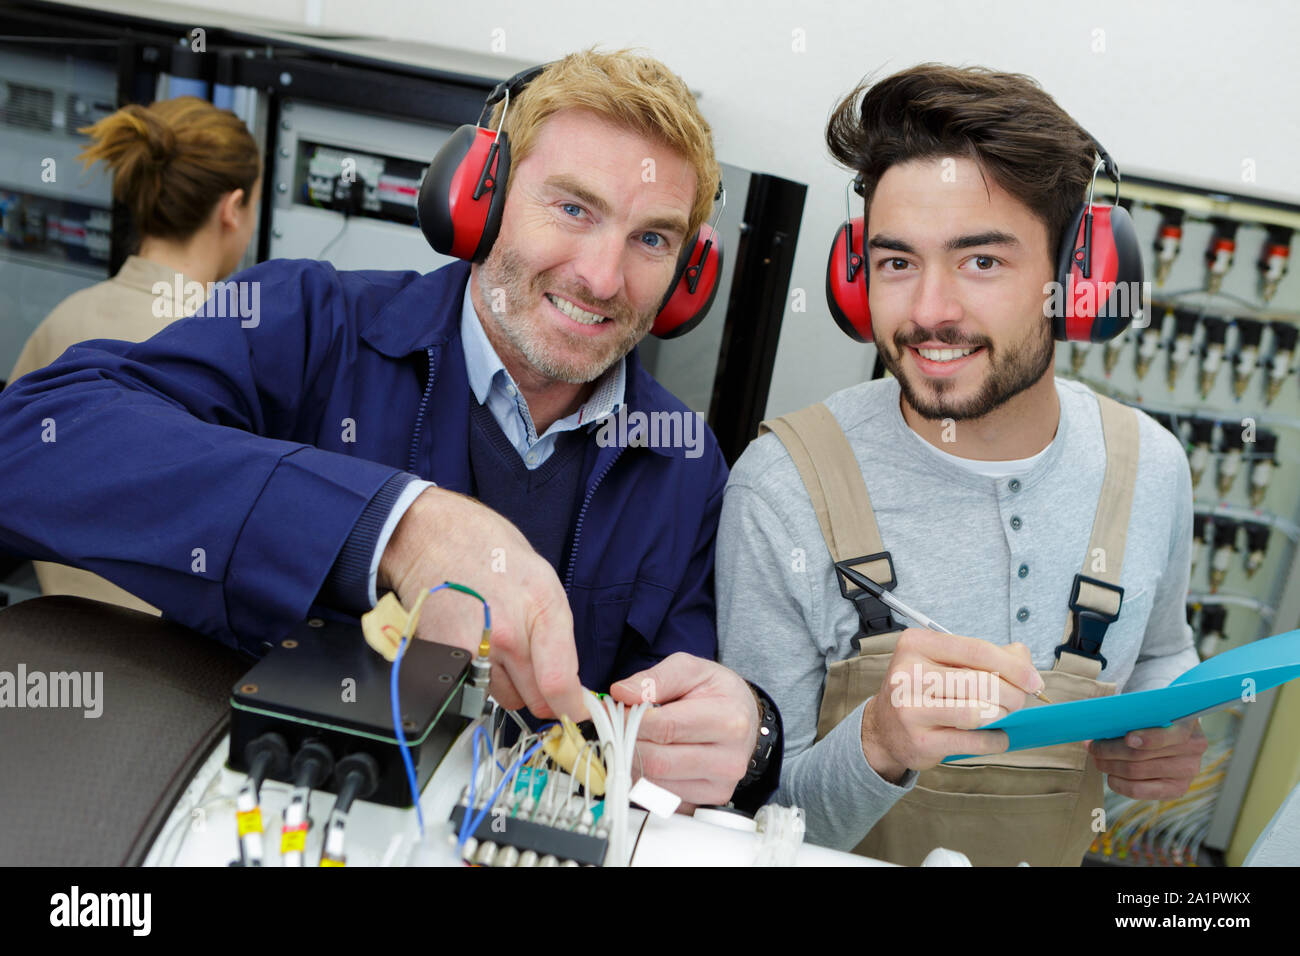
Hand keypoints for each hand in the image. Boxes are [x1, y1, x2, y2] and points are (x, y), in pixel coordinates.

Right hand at [377, 486, 585, 721]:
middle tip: (534, 667)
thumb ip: (557, 633)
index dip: (571, 707)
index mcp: (542, 607)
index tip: (575, 712)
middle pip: (536, 699)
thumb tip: (568, 682)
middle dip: (542, 693)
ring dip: (509, 685)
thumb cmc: (488, 552)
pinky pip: (475, 689)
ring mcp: (474, 648)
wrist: (432, 537)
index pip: (559, 683)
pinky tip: (478, 650)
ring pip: (506, 699)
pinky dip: (480, 680)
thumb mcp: (543, 580)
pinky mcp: (447, 657)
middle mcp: (508, 632)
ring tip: (499, 647)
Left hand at [609, 653, 759, 809]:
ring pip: (655, 783)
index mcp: (729, 722)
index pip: (665, 728)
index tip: (610, 711)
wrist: (745, 717)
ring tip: (627, 738)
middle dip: (626, 742)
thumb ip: (655, 679)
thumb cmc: (717, 691)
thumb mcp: (690, 669)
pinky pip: (662, 796)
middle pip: (657, 761)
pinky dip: (644, 778)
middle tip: (611, 727)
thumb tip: (622, 693)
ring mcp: (720, 786)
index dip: (630, 720)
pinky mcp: (708, 800)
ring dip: (631, 762)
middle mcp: (729, 760)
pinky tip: (645, 757)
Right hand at [861, 630, 1043, 782]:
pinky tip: (996, 735)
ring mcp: (910, 709)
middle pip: (979, 682)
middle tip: (1020, 700)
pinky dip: (994, 739)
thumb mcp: (944, 662)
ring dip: (1002, 715)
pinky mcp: (919, 741)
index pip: (976, 650)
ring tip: (1004, 714)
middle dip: (1012, 693)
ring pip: (977, 712)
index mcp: (915, 645)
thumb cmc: (921, 690)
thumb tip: (1023, 660)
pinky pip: (973, 741)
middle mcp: (908, 674)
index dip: (1013, 666)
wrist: (884, 727)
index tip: (1034, 680)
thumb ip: (987, 656)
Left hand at [1087, 717, 1206, 799]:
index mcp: (1188, 724)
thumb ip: (1132, 714)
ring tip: (1097, 758)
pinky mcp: (1177, 789)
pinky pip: (1140, 790)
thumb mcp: (1148, 709)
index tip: (1127, 738)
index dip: (1149, 738)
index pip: (1171, 735)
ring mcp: (1187, 771)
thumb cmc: (1153, 717)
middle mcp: (1193, 749)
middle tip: (1092, 746)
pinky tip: (1110, 776)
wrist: (1172, 733)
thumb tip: (1100, 721)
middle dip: (1110, 750)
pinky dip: (1119, 783)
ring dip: (1110, 765)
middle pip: (1142, 755)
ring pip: (1136, 772)